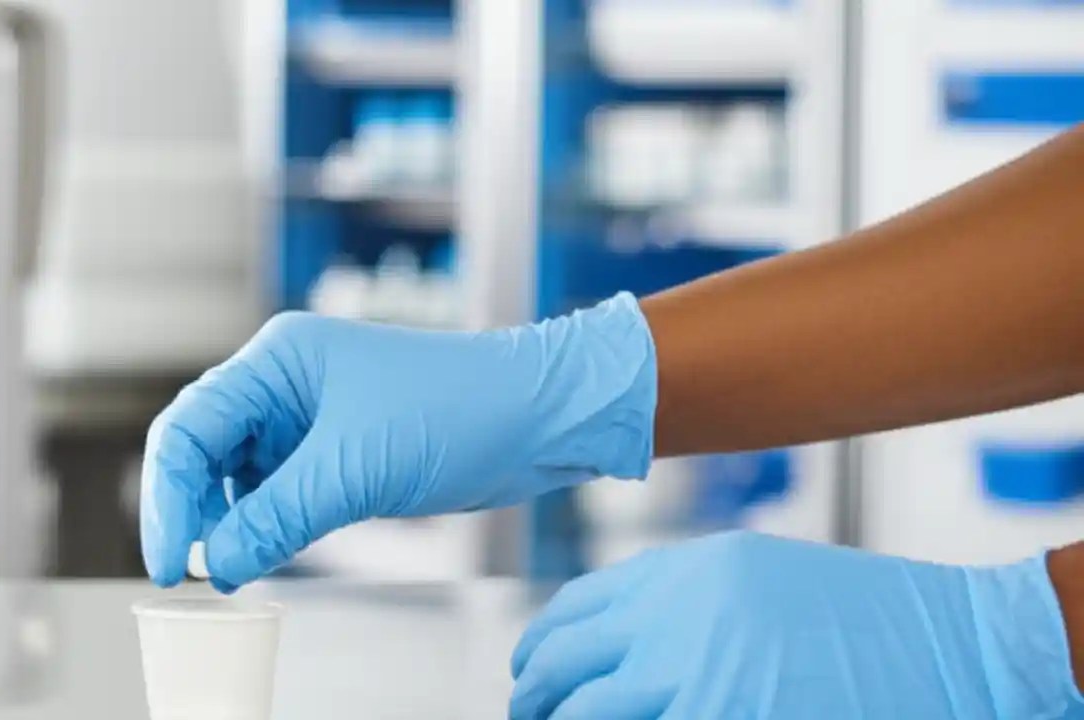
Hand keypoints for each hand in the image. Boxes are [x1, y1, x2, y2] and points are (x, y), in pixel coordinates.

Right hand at [140, 294, 655, 589]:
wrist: (536, 416)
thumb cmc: (457, 412)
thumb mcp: (356, 469)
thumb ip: (276, 517)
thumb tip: (217, 566)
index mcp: (278, 360)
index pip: (190, 428)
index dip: (169, 499)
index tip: (173, 565)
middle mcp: (283, 382)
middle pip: (202, 449)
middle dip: (190, 511)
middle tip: (192, 576)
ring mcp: (308, 416)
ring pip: (236, 474)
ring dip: (227, 521)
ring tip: (232, 569)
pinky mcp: (335, 448)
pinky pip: (276, 489)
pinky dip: (263, 523)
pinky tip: (265, 551)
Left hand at [510, 531, 1083, 718]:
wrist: (945, 643)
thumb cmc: (862, 616)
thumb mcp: (756, 577)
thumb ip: (683, 599)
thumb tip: (621, 636)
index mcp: (684, 571)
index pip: (579, 605)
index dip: (544, 639)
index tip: (530, 665)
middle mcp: (675, 614)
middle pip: (566, 658)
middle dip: (533, 690)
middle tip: (524, 708)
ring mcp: (693, 671)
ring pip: (585, 708)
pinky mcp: (716, 714)